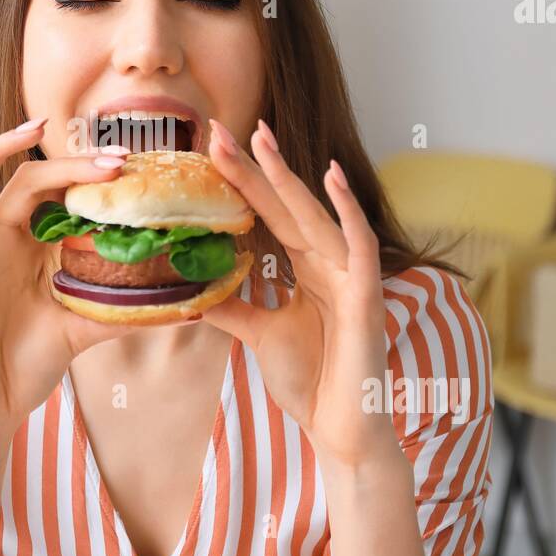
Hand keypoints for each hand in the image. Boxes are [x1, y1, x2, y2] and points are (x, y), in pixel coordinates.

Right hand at [0, 119, 139, 447]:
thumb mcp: (84, 331)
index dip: (90, 175)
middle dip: (70, 164)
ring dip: (3, 148)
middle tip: (116, 157)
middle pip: (29, 181)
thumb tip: (190, 306)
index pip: (60, 196)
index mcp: (31, 249)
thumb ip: (126, 313)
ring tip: (37, 126)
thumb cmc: (28, 369)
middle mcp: (0, 241)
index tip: (133, 165)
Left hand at [203, 117, 400, 466]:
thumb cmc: (312, 379)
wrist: (339, 427)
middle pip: (285, 204)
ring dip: (287, 175)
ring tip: (260, 137)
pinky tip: (331, 176)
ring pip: (314, 214)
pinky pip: (358, 243)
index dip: (241, 180)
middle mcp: (327, 261)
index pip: (267, 213)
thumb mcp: (259, 334)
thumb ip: (231, 308)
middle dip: (253, 166)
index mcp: (306, 266)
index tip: (209, 146)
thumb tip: (190, 290)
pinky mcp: (365, 294)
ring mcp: (348, 274)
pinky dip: (346, 209)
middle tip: (218, 128)